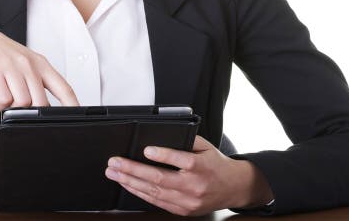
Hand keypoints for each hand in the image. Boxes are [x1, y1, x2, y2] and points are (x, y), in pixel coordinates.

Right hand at [0, 23, 79, 110]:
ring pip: (22, 103)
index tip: (78, 117)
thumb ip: (38, 82)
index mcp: (40, 63)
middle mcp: (28, 65)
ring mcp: (11, 68)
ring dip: (11, 106)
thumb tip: (47, 107)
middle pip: (41, 103)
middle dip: (31, 111)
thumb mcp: (25, 62)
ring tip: (5, 96)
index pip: (64, 87)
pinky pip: (3, 101)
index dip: (73, 105)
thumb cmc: (1, 53)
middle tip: (19, 104)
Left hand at [105, 135, 273, 215]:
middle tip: (115, 162)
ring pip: (154, 192)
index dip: (162, 155)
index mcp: (201, 167)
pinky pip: (157, 202)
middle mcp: (194, 186)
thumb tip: (160, 137)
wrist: (234, 188)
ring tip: (114, 173)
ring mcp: (188, 201)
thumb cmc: (216, 164)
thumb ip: (186, 141)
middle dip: (133, 170)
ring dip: (130, 182)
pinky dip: (140, 193)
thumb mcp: (206, 146)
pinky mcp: (183, 210)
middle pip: (160, 179)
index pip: (180, 160)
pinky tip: (128, 184)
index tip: (145, 149)